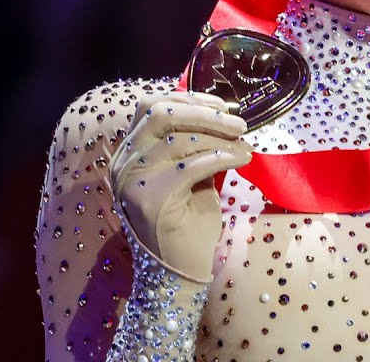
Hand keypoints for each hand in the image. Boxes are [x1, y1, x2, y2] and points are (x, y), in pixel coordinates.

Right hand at [109, 91, 252, 281]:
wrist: (179, 271)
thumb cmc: (188, 222)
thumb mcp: (191, 174)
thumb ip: (195, 145)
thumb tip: (225, 114)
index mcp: (129, 153)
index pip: (150, 106)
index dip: (189, 99)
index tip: (223, 106)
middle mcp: (124, 164)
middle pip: (160, 113)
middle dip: (205, 112)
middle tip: (239, 123)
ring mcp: (132, 181)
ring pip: (179, 138)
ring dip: (220, 137)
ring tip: (245, 146)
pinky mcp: (150, 199)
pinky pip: (191, 165)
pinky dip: (222, 156)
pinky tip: (242, 159)